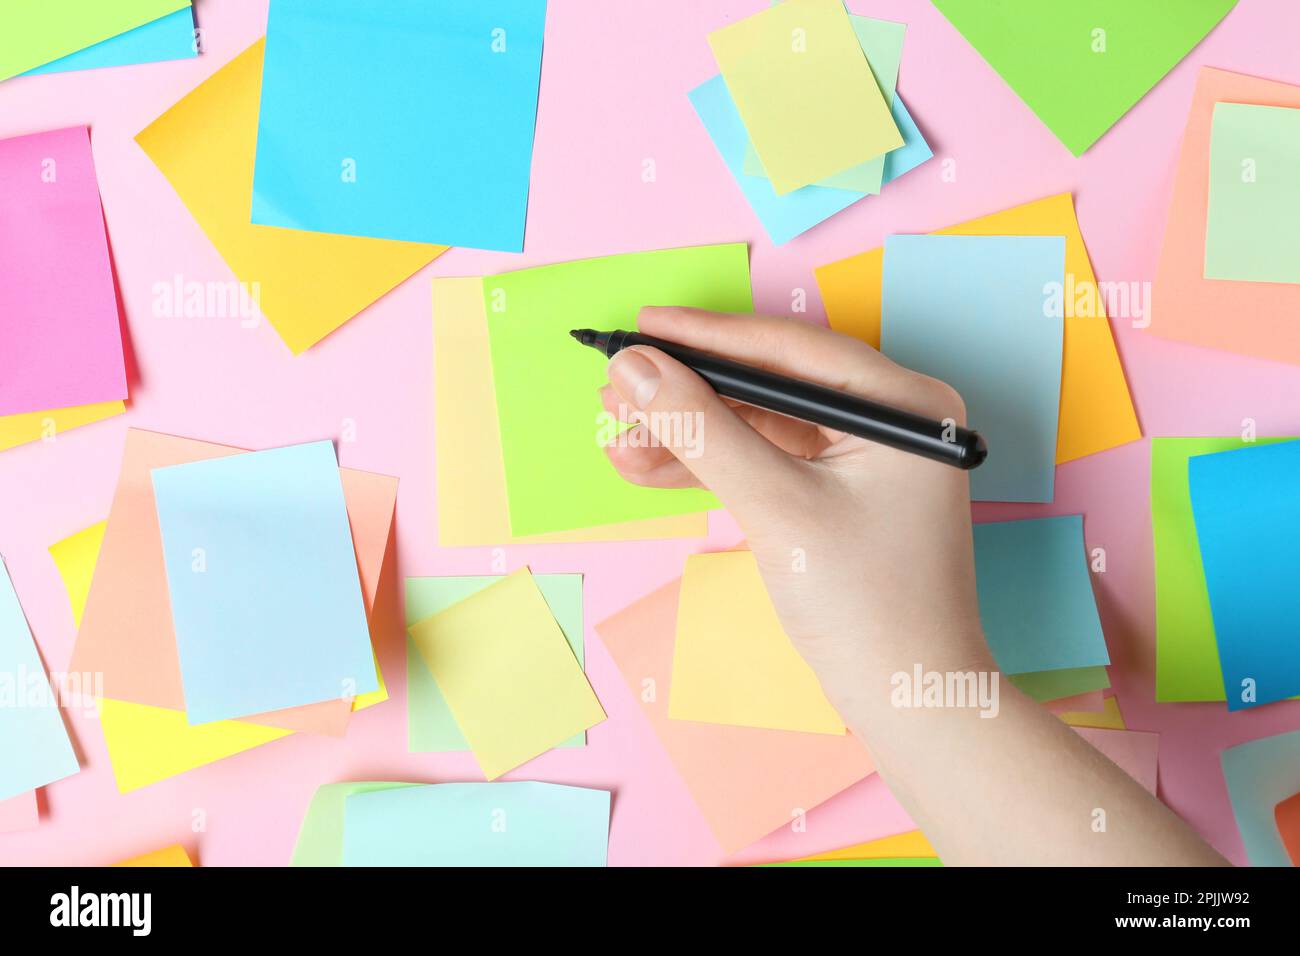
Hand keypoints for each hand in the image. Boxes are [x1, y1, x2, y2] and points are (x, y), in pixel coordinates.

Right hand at [600, 307, 991, 712]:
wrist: (907, 702)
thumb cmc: (868, 607)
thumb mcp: (776, 508)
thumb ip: (702, 431)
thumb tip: (635, 369)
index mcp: (904, 404)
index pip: (789, 349)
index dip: (706, 335)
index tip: (640, 325)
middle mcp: (889, 419)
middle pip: (768, 385)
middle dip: (687, 392)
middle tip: (615, 389)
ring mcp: (863, 459)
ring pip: (757, 426)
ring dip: (687, 433)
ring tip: (617, 434)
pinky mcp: (836, 495)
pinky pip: (764, 464)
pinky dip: (710, 468)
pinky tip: (648, 467)